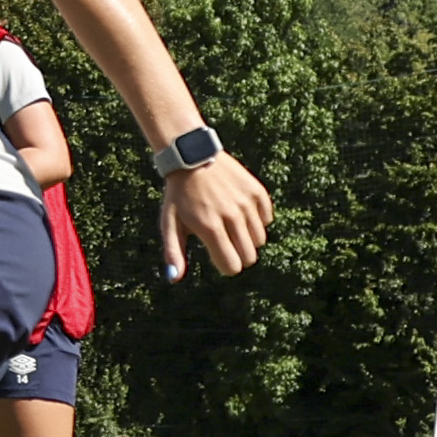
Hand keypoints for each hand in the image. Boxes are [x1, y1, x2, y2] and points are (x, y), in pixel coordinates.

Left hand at [159, 153, 273, 278]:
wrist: (192, 157)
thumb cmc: (179, 195)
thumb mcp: (169, 222)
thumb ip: (173, 252)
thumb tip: (173, 279)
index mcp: (209, 227)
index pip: (232, 265)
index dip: (226, 266)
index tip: (218, 256)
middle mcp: (231, 216)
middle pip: (249, 256)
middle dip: (238, 255)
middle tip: (225, 241)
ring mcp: (246, 203)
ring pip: (260, 240)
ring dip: (247, 238)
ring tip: (230, 224)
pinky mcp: (257, 191)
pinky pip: (267, 219)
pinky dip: (257, 220)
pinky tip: (240, 211)